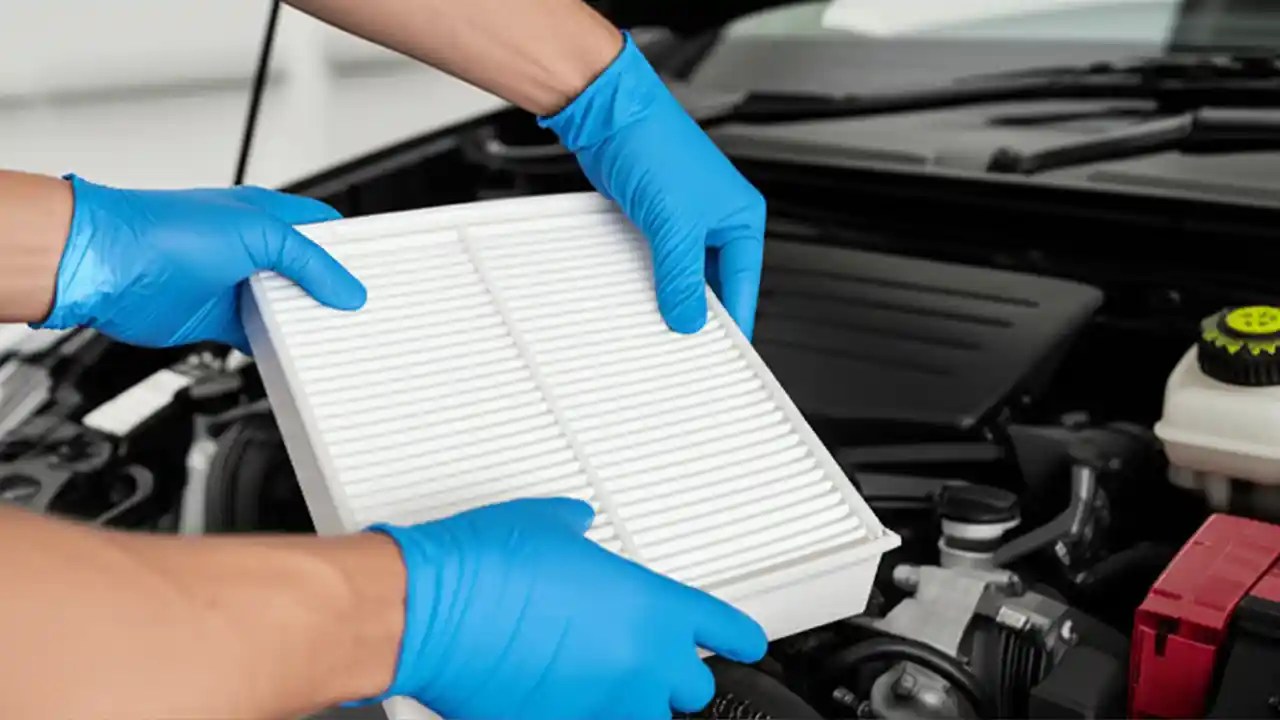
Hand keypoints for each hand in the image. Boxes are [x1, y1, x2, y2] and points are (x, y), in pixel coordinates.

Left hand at [35, 175, 365, 350]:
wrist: (108, 267)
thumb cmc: (164, 231)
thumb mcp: (257, 235)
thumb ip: (309, 264)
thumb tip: (347, 291)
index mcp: (269, 216)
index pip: (326, 234)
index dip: (353, 254)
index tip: (379, 277)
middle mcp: (254, 250)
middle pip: (311, 276)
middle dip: (336, 296)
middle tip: (365, 316)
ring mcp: (237, 286)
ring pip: (288, 310)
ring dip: (307, 325)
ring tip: (338, 340)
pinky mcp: (219, 320)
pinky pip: (261, 339)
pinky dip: (278, 350)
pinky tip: (297, 358)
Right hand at [368, 498, 767, 719]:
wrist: (432, 610)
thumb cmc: (482, 567)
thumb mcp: (544, 525)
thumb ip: (575, 529)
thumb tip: (578, 524)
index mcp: (649, 607)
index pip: (722, 627)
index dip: (737, 635)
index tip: (746, 642)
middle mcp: (637, 663)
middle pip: (691, 687)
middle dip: (670, 675)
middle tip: (643, 660)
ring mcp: (603, 705)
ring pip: (645, 719)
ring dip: (630, 703)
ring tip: (602, 686)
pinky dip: (584, 713)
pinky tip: (562, 699)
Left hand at [540, 33, 765, 338]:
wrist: (609, 118)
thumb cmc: (655, 146)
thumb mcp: (676, 225)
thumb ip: (682, 277)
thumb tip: (687, 319)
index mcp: (740, 219)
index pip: (744, 285)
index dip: (734, 322)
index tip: (724, 355)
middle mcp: (716, 221)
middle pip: (714, 284)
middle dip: (700, 312)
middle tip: (687, 345)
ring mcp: (683, 221)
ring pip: (683, 274)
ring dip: (671, 295)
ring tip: (662, 324)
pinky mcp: (653, 220)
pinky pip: (657, 262)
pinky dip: (650, 280)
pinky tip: (640, 296)